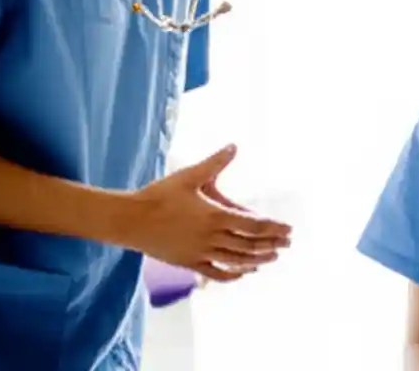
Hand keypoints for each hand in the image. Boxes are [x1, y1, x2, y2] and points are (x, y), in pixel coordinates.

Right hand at [118, 145, 291, 281]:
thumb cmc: (159, 195)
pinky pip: (215, 273)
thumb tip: (234, 145)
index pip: (253, 225)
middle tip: (288, 243)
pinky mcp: (188, 263)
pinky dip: (232, 274)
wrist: (129, 220)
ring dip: (257, 260)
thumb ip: (215, 163)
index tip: (289, 229)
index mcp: (215, 216)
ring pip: (236, 260)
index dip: (274, 228)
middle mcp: (211, 238)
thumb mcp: (189, 176)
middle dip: (271, 244)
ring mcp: (200, 253)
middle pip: (249, 245)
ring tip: (273, 257)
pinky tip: (244, 272)